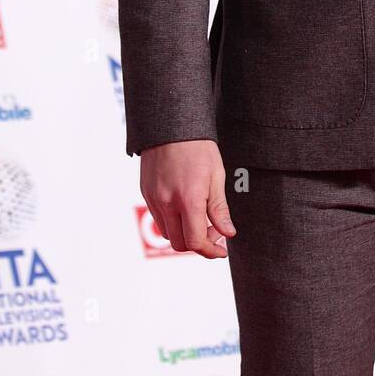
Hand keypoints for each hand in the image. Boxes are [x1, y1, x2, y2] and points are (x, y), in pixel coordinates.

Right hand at [140, 139, 236, 257]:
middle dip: (198, 244)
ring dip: (184, 233)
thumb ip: (219, 209)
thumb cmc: (198, 147)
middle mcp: (167, 203)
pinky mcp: (146, 192)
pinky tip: (185, 206)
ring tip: (200, 217)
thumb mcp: (216, 176)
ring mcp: (153, 199)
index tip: (221, 250)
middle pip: (179, 244)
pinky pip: (158, 218)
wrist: (171, 125)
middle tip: (214, 231)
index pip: (195, 242)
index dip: (210, 251)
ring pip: (167, 233)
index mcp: (188, 199)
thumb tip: (228, 233)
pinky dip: (173, 221)